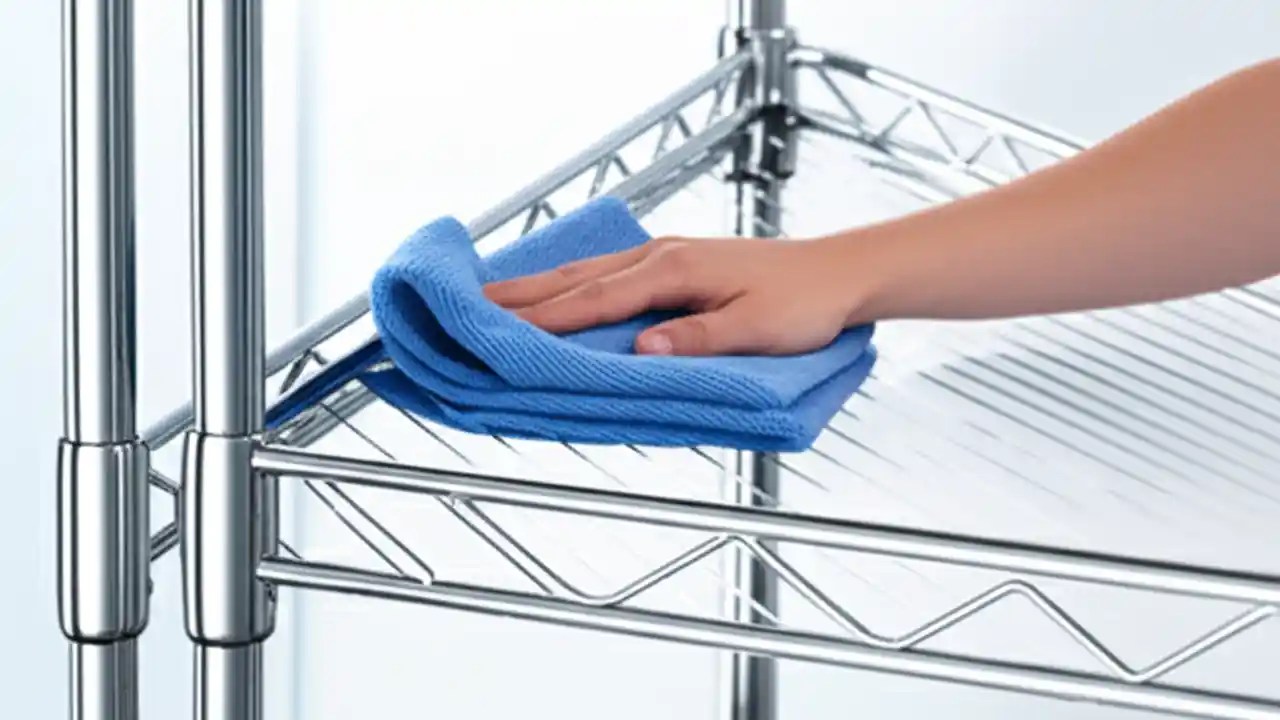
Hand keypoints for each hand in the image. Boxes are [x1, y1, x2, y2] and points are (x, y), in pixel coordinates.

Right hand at [482, 235, 861, 355]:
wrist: (839, 273)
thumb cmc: (804, 303)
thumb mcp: (756, 329)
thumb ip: (697, 340)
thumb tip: (641, 351)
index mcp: (673, 271)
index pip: (594, 299)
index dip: (543, 317)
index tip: (494, 327)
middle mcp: (659, 255)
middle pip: (575, 277)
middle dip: (519, 294)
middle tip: (467, 306)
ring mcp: (664, 255)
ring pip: (586, 270)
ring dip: (538, 285)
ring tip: (491, 297)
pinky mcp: (673, 263)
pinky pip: (606, 272)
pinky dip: (569, 282)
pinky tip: (555, 288)